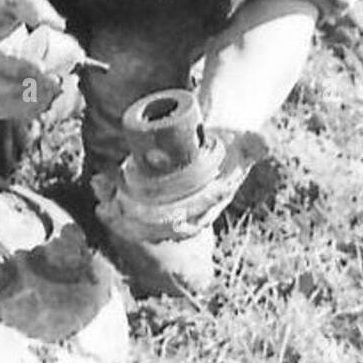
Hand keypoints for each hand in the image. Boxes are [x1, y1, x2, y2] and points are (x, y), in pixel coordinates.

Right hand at [0, 0, 83, 120]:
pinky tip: (49, 99)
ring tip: (57, 91)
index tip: (44, 67)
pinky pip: (2, 110)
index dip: (15, 65)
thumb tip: (56, 26)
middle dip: (26, 87)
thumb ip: (32, 4)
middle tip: (58, 81)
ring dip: (29, 103)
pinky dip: (25, 110)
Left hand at [92, 127, 268, 238]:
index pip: (183, 225)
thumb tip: (263, 142)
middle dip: (129, 221)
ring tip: (99, 195)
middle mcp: (184, 212)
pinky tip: (99, 184)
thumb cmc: (233, 143)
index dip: (162, 226)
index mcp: (206, 207)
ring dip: (115, 208)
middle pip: (152, 226)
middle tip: (109, 208)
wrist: (221, 136)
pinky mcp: (152, 193)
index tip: (143, 220)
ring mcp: (166, 204)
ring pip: (136, 216)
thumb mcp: (246, 143)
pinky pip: (128, 201)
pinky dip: (112, 193)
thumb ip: (255, 144)